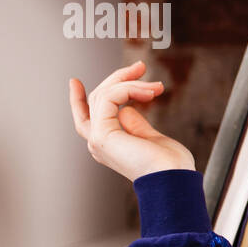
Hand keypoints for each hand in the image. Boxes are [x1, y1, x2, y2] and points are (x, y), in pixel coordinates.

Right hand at [69, 60, 194, 181]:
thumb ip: (136, 124)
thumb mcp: (151, 139)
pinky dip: (129, 88)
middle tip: (140, 67)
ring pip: (102, 95)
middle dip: (118, 79)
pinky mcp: (102, 134)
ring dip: (130, 82)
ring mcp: (98, 139)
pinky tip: (149, 91)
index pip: (86, 118)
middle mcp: (99, 143)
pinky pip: (109, 98)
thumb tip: (127, 109)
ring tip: (156, 86)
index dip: (78, 99)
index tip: (74, 81)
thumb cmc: (171, 166)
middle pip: (96, 101)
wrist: (173, 179)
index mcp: (109, 145)